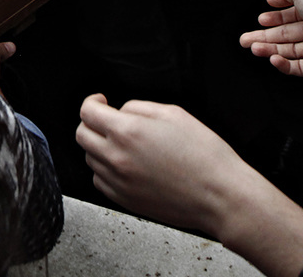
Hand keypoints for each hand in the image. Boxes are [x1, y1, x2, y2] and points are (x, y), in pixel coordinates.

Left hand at [75, 94, 267, 235]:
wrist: (220, 195)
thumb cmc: (204, 155)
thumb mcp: (173, 114)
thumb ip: (139, 108)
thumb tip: (121, 111)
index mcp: (127, 132)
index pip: (87, 112)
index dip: (92, 102)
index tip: (101, 102)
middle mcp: (117, 157)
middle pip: (82, 135)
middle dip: (92, 124)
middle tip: (109, 122)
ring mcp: (119, 182)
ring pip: (90, 159)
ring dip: (100, 148)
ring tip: (125, 145)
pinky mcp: (125, 201)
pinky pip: (100, 181)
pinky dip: (106, 171)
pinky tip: (126, 166)